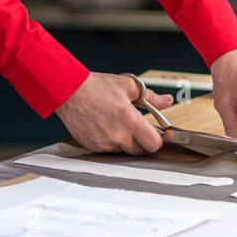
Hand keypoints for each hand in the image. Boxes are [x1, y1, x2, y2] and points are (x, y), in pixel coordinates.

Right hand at [55, 72, 172, 154]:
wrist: (69, 91)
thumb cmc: (97, 87)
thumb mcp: (128, 86)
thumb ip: (151, 97)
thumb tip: (167, 101)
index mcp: (131, 121)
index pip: (154, 144)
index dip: (156, 139)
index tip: (153, 132)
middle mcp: (118, 136)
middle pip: (139, 151)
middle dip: (140, 140)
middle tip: (133, 126)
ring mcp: (104, 144)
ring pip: (123, 151)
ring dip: (124, 142)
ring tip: (116, 123)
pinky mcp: (92, 146)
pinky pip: (107, 150)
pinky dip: (109, 142)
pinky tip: (104, 126)